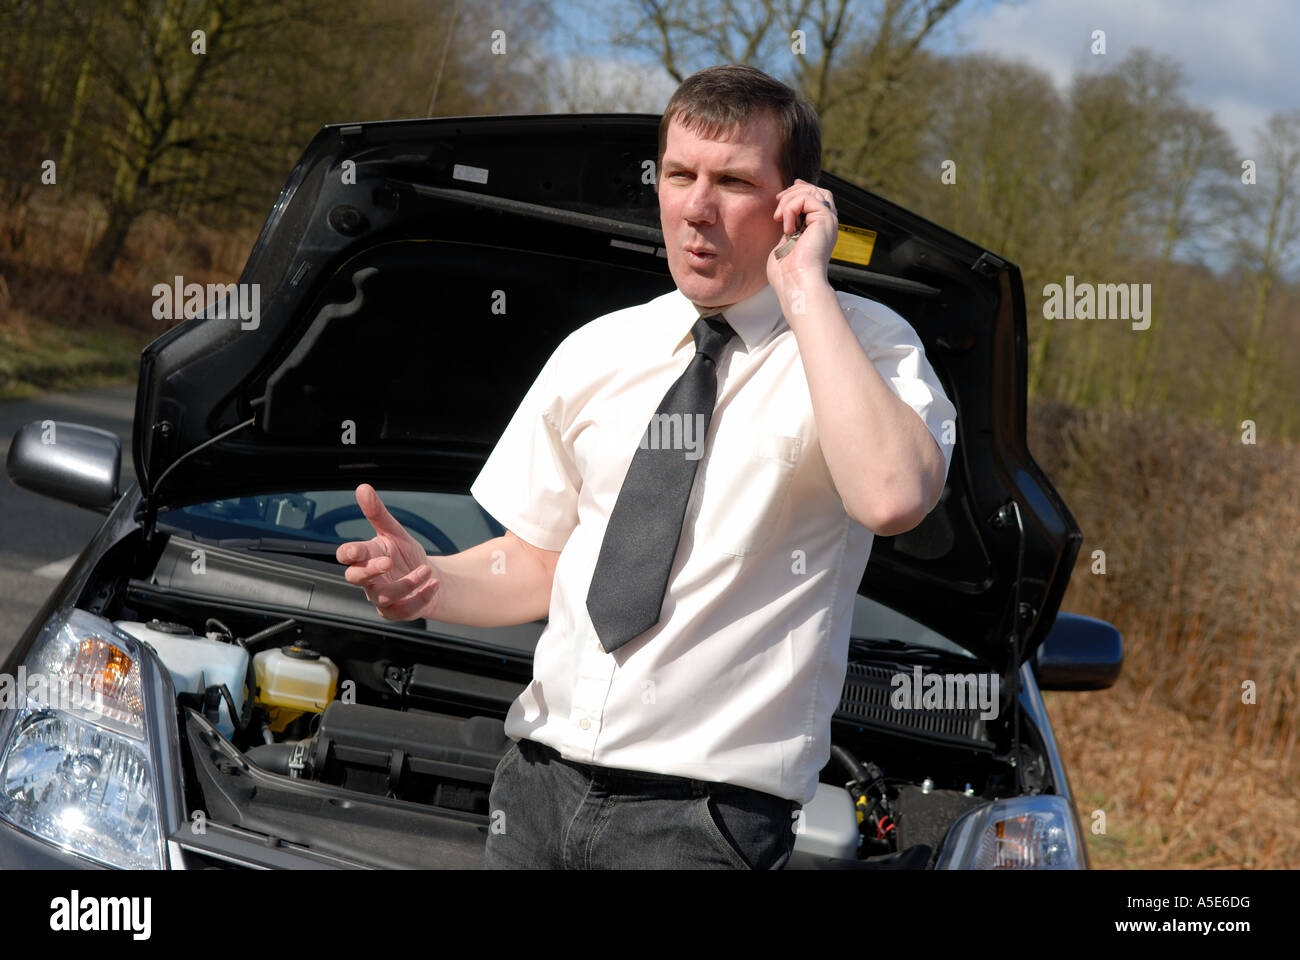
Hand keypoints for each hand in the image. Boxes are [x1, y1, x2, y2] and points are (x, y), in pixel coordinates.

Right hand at [335, 483, 439, 619]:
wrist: (429, 578)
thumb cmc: (405, 555)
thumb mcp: (395, 532)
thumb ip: (378, 513)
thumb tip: (363, 488)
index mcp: (365, 557)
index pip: (346, 556)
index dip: (347, 554)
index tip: (356, 550)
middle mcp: (369, 580)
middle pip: (356, 578)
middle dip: (370, 571)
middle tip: (388, 561)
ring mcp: (381, 598)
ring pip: (383, 596)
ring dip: (405, 583)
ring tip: (426, 570)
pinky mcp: (397, 611)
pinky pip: (404, 610)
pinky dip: (420, 597)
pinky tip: (434, 584)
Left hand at [766, 178, 837, 307]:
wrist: (796, 283)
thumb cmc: (788, 274)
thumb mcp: (785, 245)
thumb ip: (788, 228)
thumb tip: (784, 217)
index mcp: (818, 231)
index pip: (816, 199)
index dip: (800, 190)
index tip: (781, 197)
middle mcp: (826, 224)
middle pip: (816, 190)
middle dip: (794, 191)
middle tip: (778, 204)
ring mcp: (827, 221)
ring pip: (810, 191)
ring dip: (789, 200)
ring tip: (780, 219)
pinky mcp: (824, 219)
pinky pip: (805, 198)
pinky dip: (791, 208)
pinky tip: (788, 228)